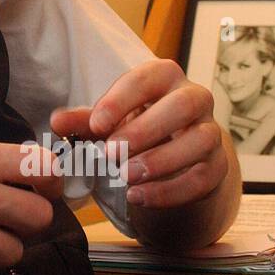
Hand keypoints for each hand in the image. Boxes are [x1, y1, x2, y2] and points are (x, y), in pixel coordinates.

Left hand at [49, 58, 228, 210]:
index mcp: (164, 78)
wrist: (170, 155)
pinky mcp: (216, 166)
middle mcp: (194, 99)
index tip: (96, 125)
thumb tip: (57, 123)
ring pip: (201, 141)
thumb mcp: (107, 121)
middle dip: (146, 129)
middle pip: (184, 105)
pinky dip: (169, 190)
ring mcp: (210, 132)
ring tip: (125, 176)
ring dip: (161, 161)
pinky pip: (203, 177)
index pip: (148, 78)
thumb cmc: (135, 126)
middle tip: (111, 153)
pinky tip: (138, 196)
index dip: (122, 100)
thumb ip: (83, 121)